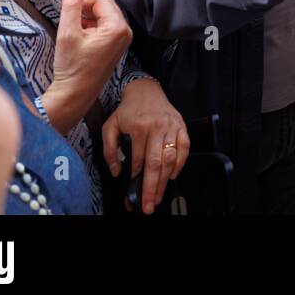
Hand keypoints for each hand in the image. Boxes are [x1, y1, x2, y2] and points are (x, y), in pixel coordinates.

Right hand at [43, 0, 132, 133]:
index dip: (82, 1)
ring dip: (88, 17)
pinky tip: (79, 36)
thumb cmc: (72, 66)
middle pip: (105, 6)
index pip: (101, 0)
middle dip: (86, 8)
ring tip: (73, 29)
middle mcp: (125, 32)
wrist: (75, 94)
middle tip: (69, 19)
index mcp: (118, 28)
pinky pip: (105, 26)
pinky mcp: (116, 46)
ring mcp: (123, 40)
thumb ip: (71, 6)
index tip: (67, 9)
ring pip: (104, 16)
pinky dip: (91, 26)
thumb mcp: (68, 33)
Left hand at [101, 78, 189, 214]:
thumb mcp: (110, 126)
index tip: (133, 191)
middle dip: (152, 187)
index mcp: (139, 127)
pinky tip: (173, 175)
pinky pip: (185, 148)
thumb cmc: (127, 110)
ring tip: (160, 195)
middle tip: (149, 204)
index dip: (135, 177)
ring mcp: (172, 126)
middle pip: (156, 163)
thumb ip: (109, 150)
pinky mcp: (181, 126)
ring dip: (166, 180)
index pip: (138, 159)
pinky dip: (180, 164)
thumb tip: (116, 171)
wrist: (145, 90)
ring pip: (171, 158)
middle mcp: (158, 127)